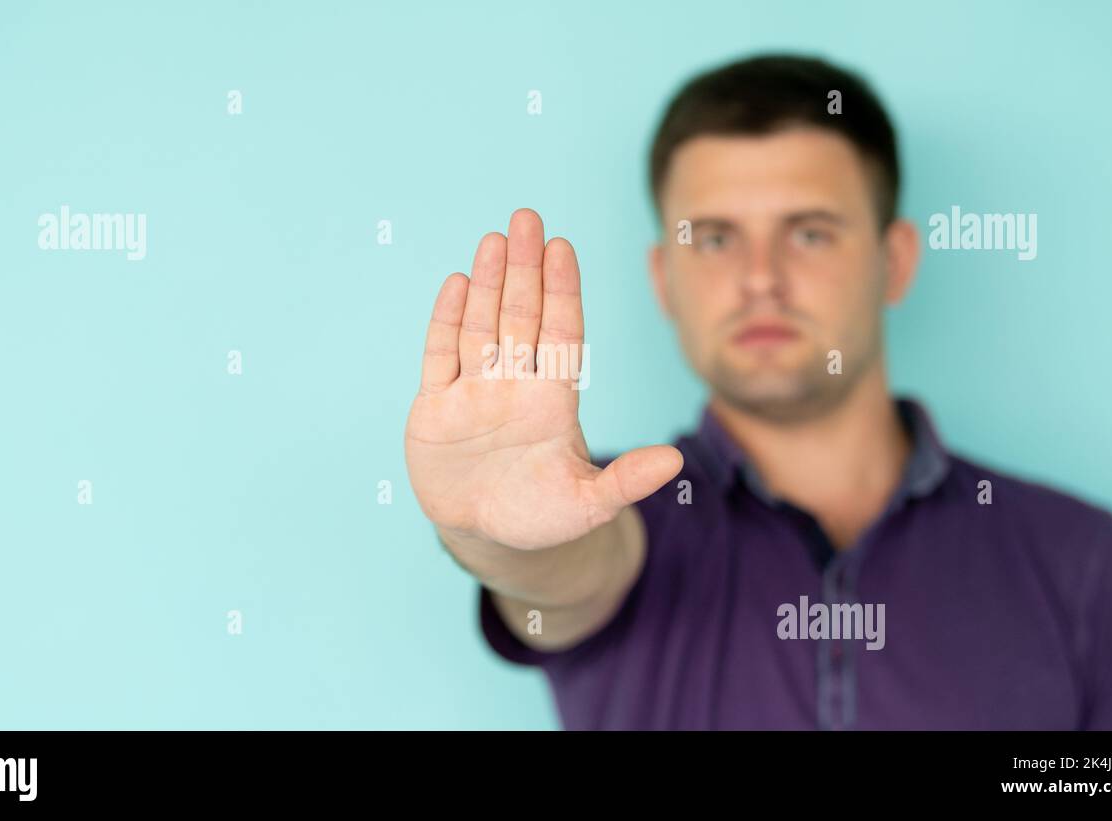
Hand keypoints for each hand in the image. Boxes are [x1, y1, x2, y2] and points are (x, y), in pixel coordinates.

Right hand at [404, 209, 681, 549]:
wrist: (487, 535)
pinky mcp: (436, 407)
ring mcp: (474, 391)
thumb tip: (675, 463)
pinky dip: (446, 321)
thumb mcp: (588, 505)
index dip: (561, 291)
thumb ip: (626, 482)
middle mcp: (515, 384)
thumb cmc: (541, 516)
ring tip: (494, 239)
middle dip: (523, 268)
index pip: (560, 333)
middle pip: (520, 316)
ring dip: (486, 283)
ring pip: (481, 325)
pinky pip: (441, 355)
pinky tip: (457, 283)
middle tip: (527, 218)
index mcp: (553, 399)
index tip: (563, 248)